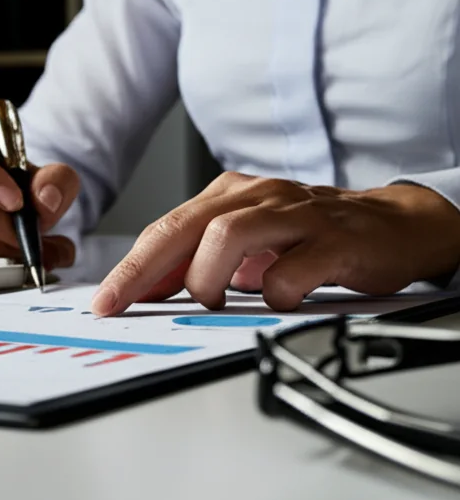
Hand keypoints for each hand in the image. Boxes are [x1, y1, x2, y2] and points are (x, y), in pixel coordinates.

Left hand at [91, 172, 459, 315]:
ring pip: (229, 235)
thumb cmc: (311, 235)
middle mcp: (258, 197)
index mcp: (229, 196)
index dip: (130, 266)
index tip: (105, 300)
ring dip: (209, 279)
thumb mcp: (247, 243)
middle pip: (185, 227)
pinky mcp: (335, 239)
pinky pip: (293, 267)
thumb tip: (148, 290)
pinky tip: (276, 300)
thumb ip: (200, 261)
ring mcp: (296, 215)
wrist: (393, 224)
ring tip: (213, 304)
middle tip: (121, 303)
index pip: (165, 229)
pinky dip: (274, 291)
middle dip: (142, 270)